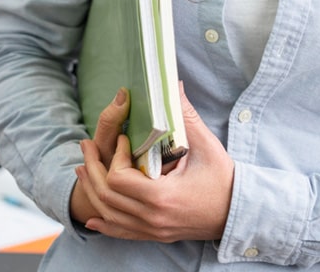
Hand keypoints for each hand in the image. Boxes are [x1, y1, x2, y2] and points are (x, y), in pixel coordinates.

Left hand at [75, 86, 234, 241]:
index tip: (124, 139)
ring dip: (92, 191)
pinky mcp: (156, 234)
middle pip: (107, 197)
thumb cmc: (222, 177)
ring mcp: (153, 229)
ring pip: (110, 215)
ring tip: (82, 168)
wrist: (237, 210)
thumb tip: (173, 85)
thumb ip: (184, 114)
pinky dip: (105, 223)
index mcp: (162, 196)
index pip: (119, 179)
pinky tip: (93, 216)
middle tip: (85, 146)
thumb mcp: (204, 143)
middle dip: (93, 169)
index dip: (115, 157)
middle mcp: (153, 217)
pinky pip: (122, 232)